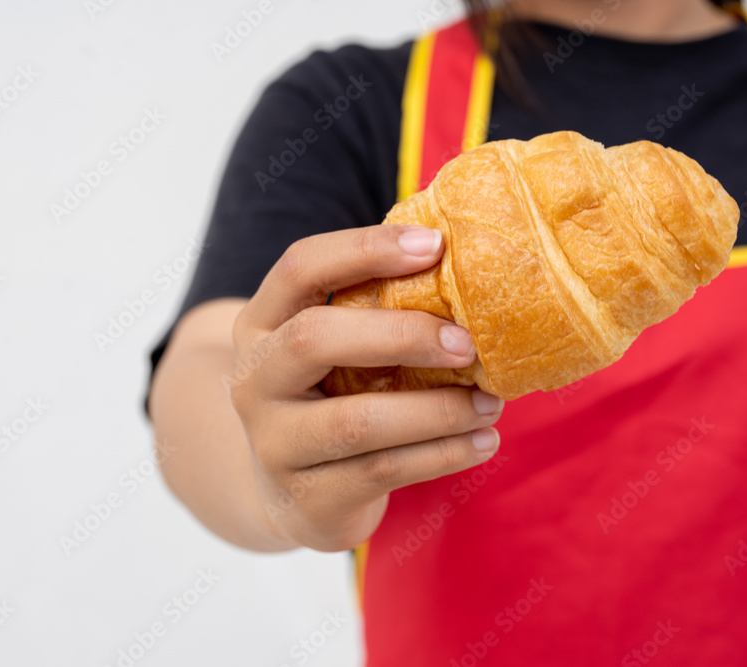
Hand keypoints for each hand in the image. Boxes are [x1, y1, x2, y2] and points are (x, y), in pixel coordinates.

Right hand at [229, 224, 503, 551]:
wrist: (293, 495)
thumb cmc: (331, 398)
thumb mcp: (335, 348)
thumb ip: (374, 309)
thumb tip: (465, 261)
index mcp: (261, 324)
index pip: (300, 268)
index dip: (364, 249)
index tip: (434, 246)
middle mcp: (254, 380)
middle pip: (313, 340)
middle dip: (401, 335)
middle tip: (469, 343)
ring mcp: (274, 444)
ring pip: (357, 421)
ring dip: (438, 410)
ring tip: (491, 403)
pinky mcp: (309, 498)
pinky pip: (383, 471)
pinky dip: (443, 455)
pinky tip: (482, 442)